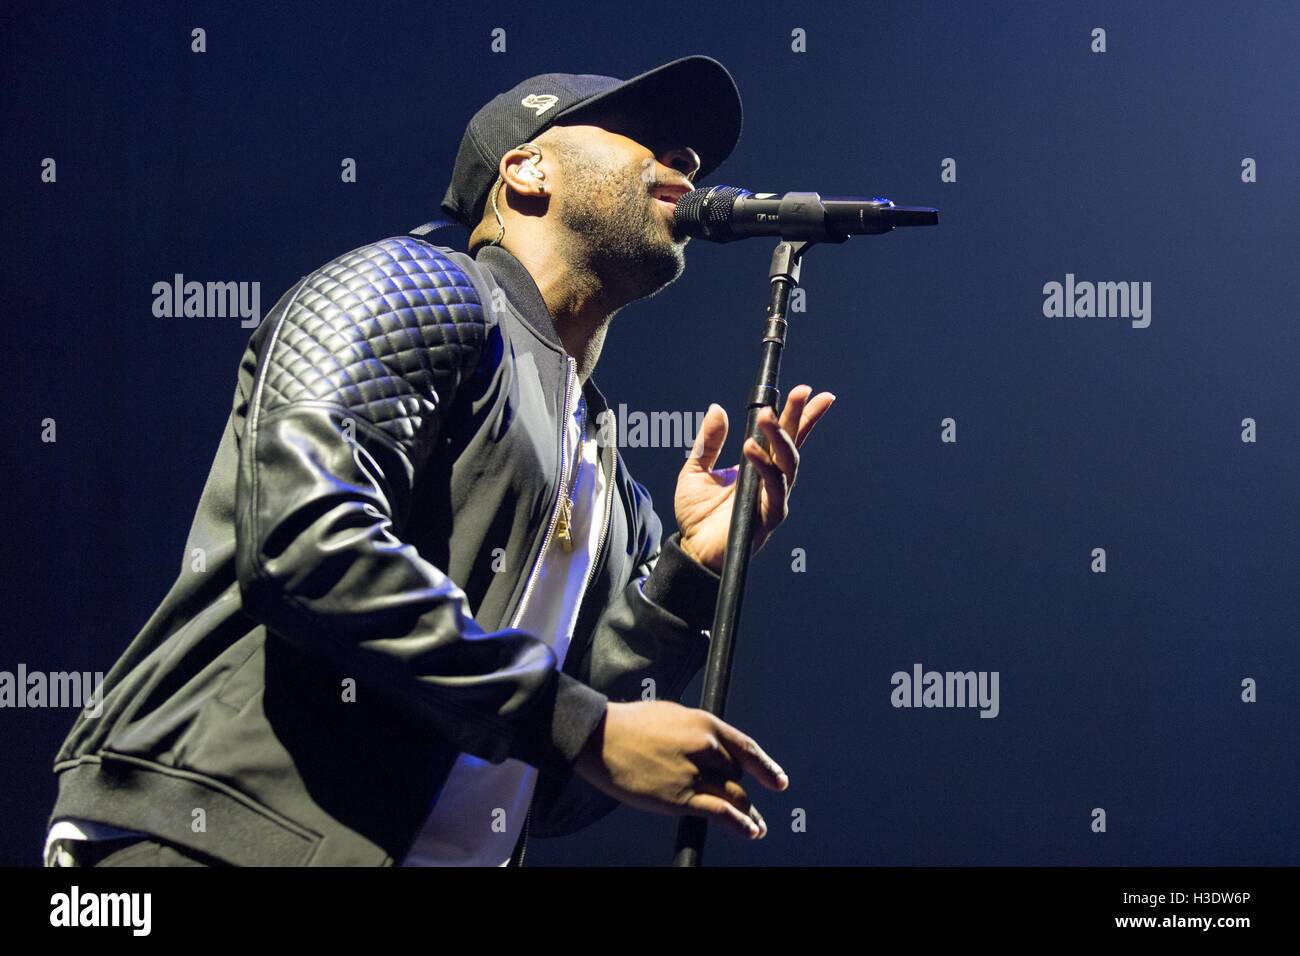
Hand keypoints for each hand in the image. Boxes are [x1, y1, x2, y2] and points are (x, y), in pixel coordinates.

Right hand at [574, 700, 787, 839]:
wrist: (600, 737)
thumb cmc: (629, 725)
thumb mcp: (672, 715)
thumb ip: (697, 732)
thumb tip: (711, 748)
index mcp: (705, 723)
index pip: (746, 749)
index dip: (766, 767)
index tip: (778, 781)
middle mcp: (707, 747)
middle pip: (736, 776)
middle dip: (742, 791)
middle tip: (751, 806)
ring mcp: (696, 773)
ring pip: (734, 796)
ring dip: (749, 814)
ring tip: (757, 826)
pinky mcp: (682, 798)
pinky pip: (722, 813)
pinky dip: (740, 824)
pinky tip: (749, 830)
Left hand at [676, 384, 835, 572]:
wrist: (692, 550)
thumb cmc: (698, 514)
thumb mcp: (695, 469)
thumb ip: (708, 442)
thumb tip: (716, 409)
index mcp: (760, 467)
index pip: (785, 436)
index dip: (799, 414)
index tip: (808, 391)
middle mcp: (772, 481)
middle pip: (792, 444)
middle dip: (799, 417)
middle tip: (800, 392)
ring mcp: (773, 498)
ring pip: (788, 464)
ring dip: (780, 437)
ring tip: (767, 415)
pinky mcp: (768, 516)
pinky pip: (773, 488)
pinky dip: (764, 467)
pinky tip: (751, 450)